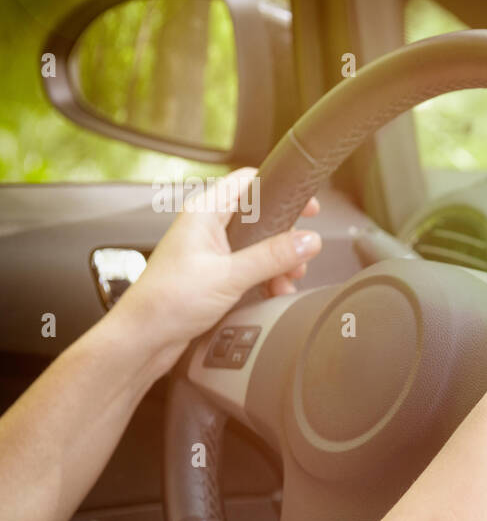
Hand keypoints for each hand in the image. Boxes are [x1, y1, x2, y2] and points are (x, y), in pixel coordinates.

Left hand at [115, 167, 321, 368]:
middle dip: (284, 240)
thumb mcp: (229, 276)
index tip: (306, 207)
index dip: (280, 189)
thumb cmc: (165, 301)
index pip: (249, 183)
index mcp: (204, 213)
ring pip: (258, 248)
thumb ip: (273, 257)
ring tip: (284, 283)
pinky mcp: (214, 275)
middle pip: (260, 218)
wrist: (144, 338)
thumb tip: (308, 240)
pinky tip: (271, 295)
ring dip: (277, 265)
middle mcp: (206, 228)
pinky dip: (265, 280)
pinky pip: (249, 269)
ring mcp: (211, 252)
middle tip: (299, 255)